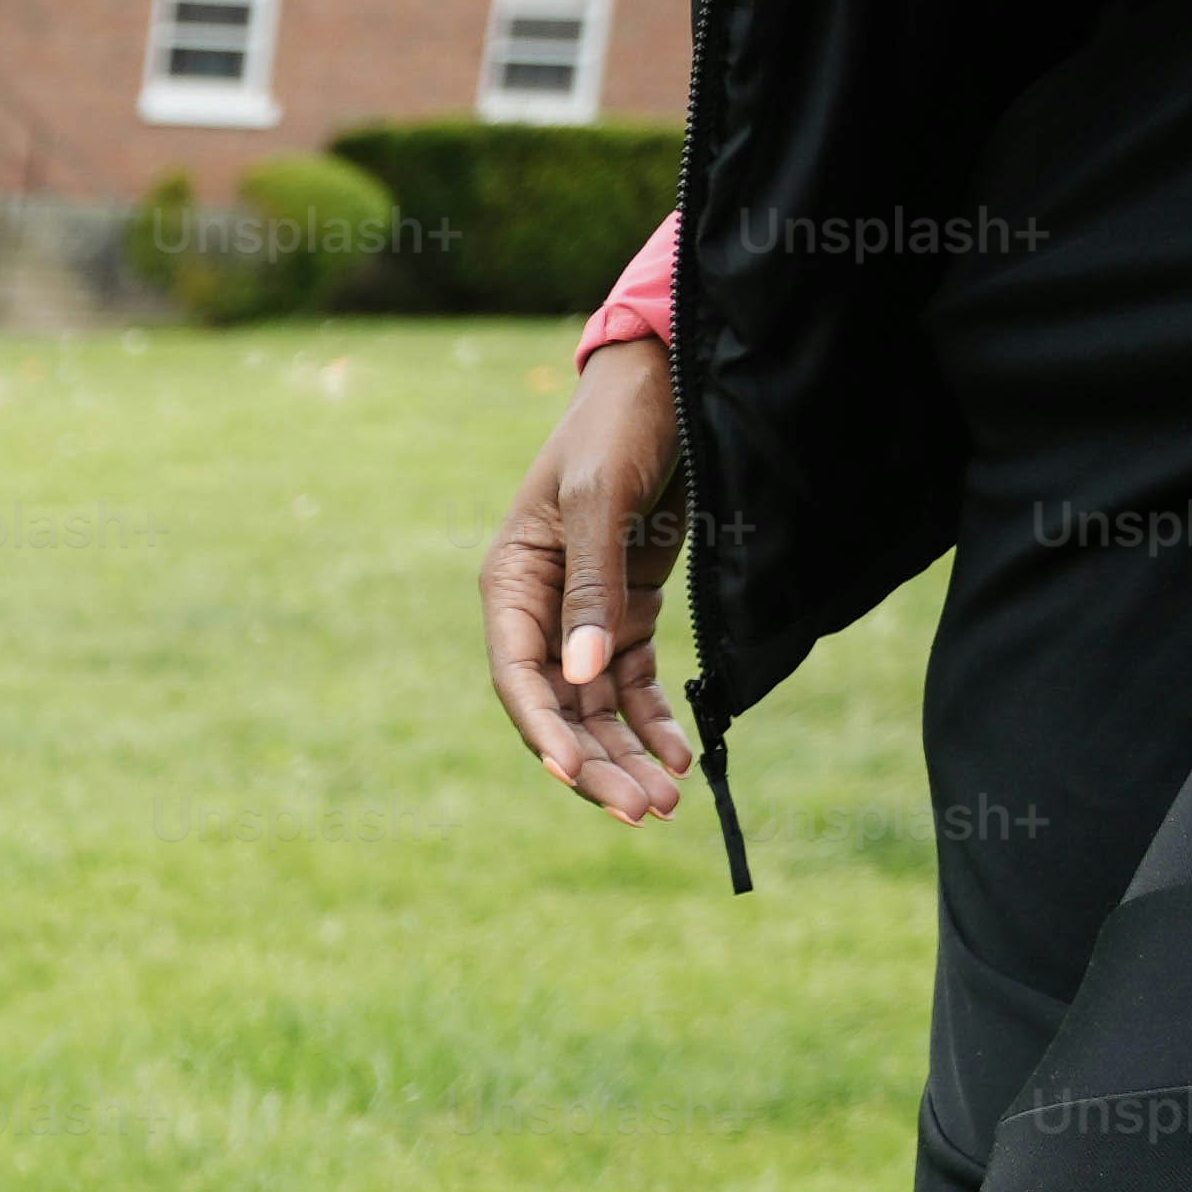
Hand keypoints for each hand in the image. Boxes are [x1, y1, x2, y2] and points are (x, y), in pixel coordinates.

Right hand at [484, 339, 693, 822]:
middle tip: (641, 813)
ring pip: (598, 706)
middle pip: (562, 707)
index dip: (545, 732)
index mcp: (512, 581)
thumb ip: (592, 587)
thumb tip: (580, 676)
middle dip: (598, 764)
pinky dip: (654, 718)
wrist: (668, 378)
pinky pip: (635, 680)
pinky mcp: (629, 607)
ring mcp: (585, 612)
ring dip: (628, 755)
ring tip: (665, 803)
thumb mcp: (599, 500)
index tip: (578, 776)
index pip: (519, 677)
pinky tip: (678, 755)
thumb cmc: (619, 426)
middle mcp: (542, 608)